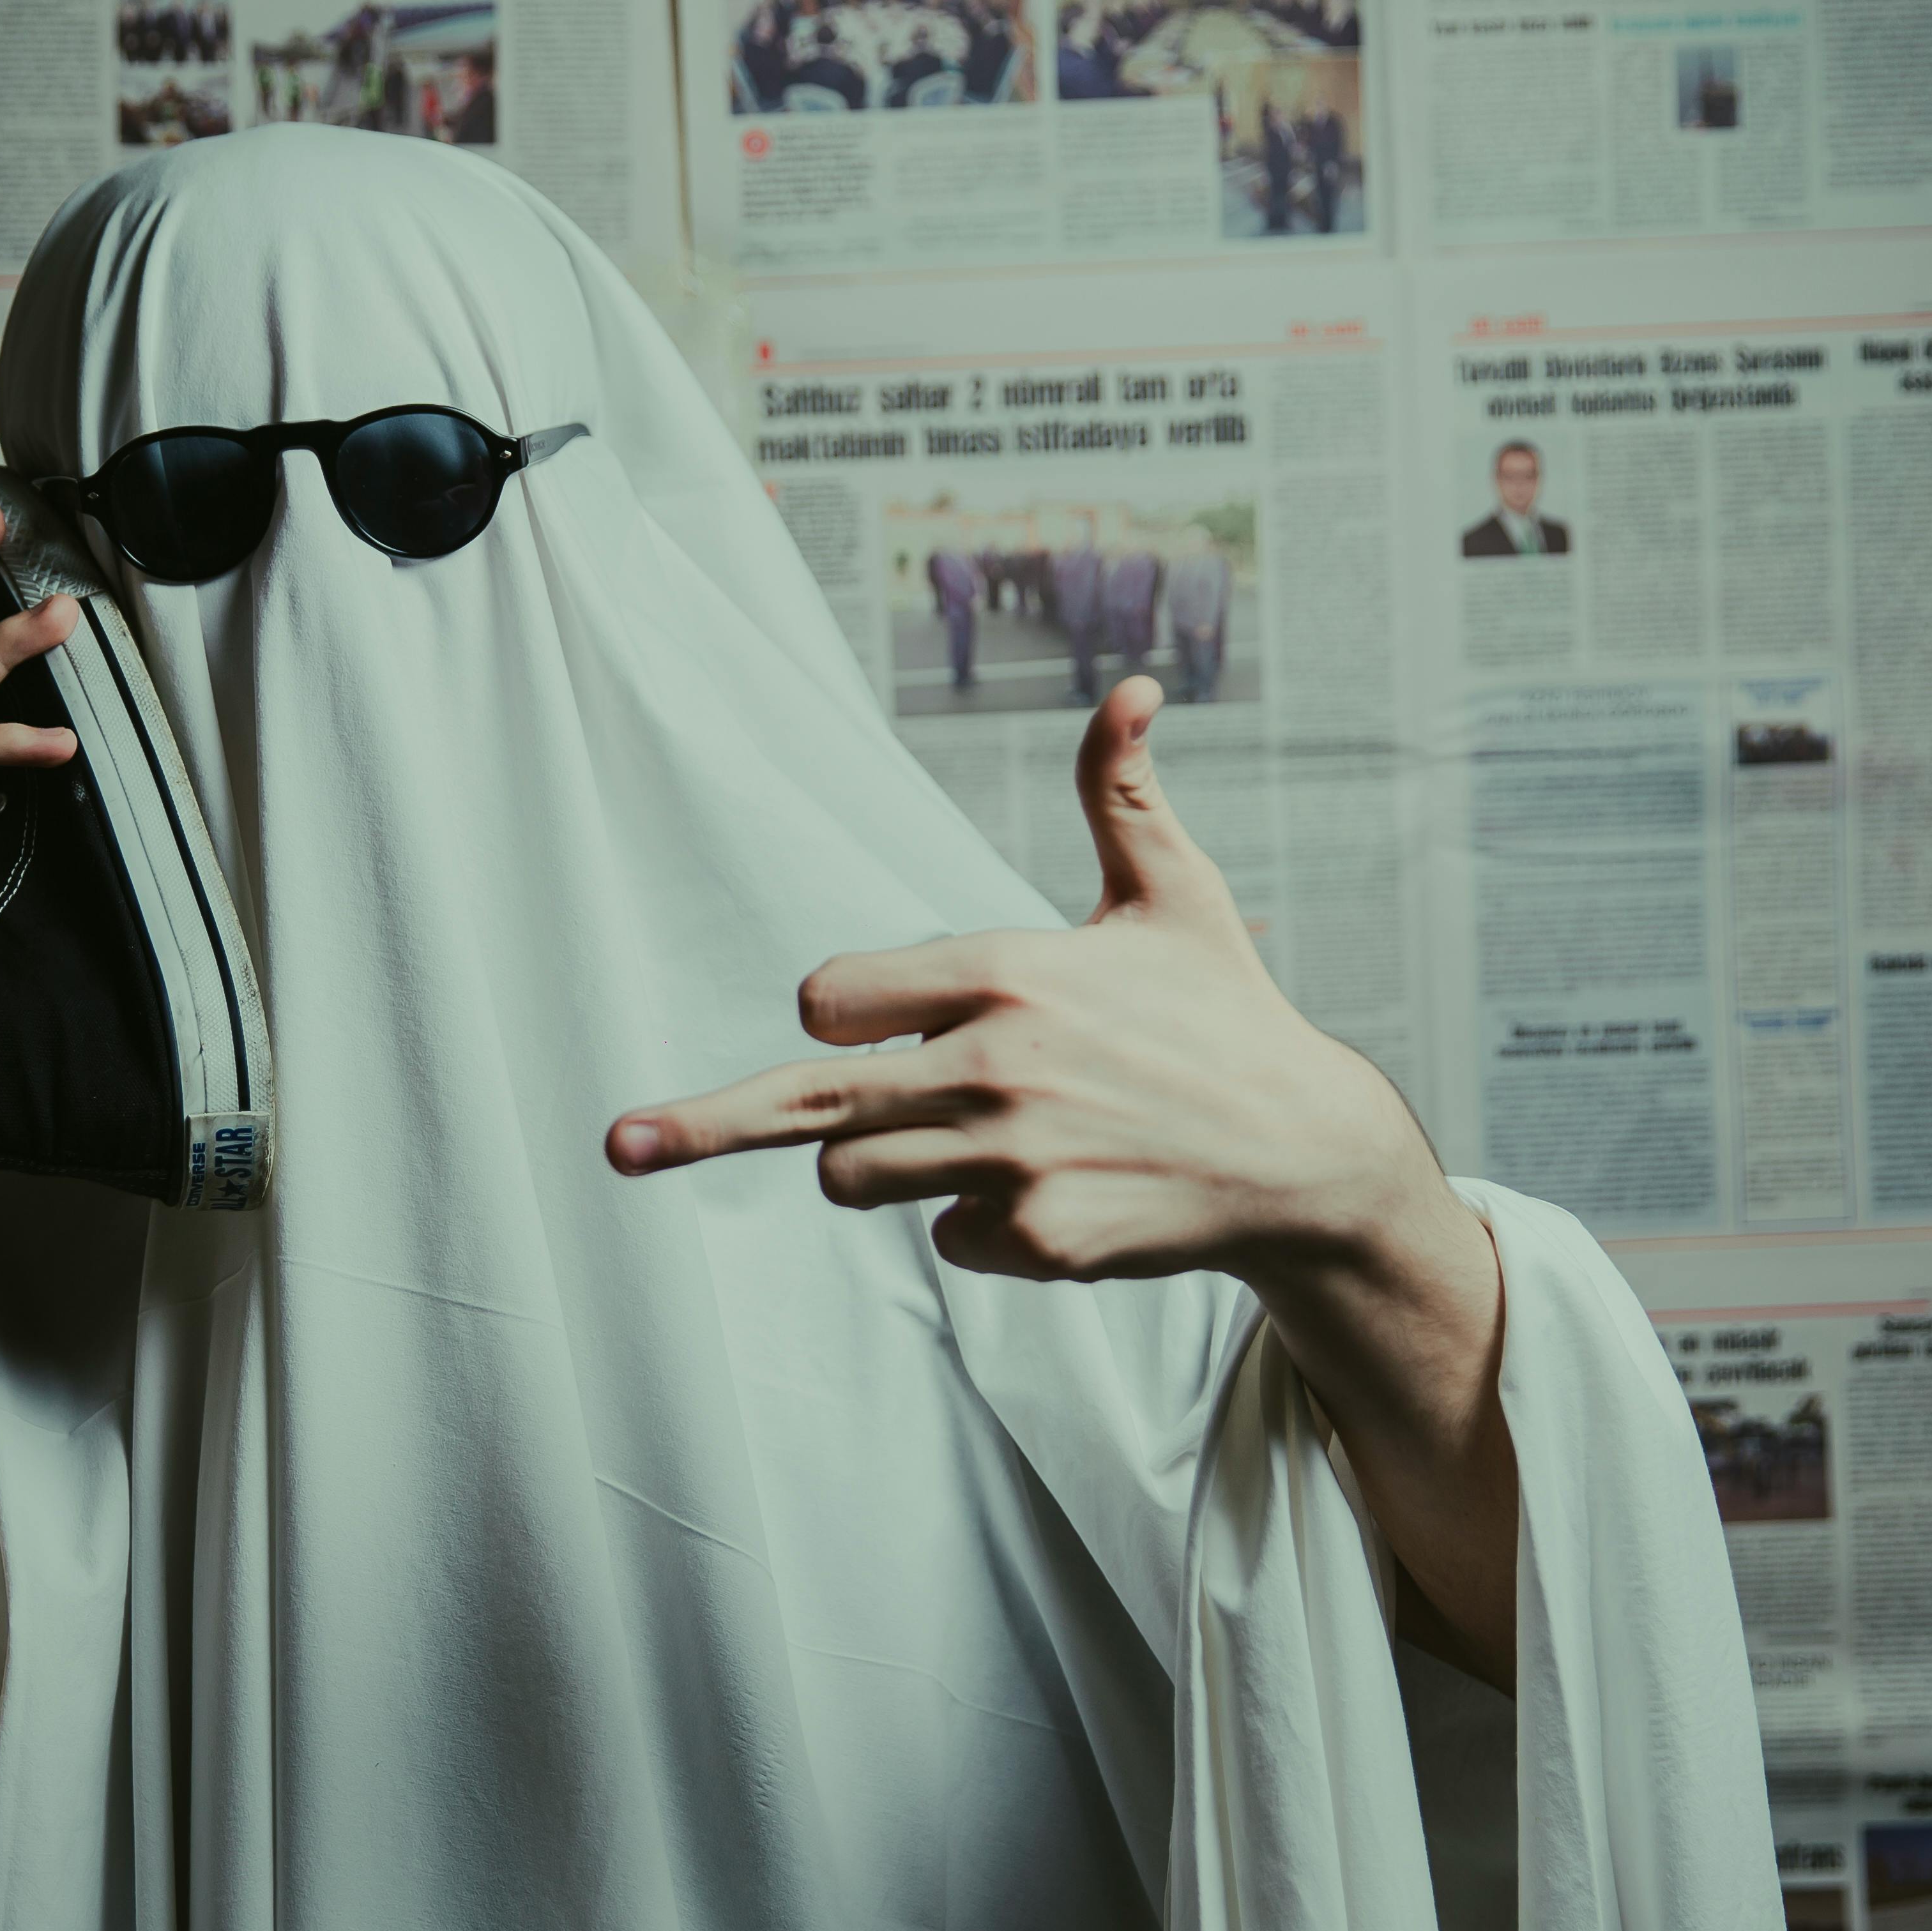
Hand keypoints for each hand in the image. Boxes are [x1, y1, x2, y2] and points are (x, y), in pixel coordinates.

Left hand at [607, 676, 1468, 1303]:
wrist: (1308, 1156)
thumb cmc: (1225, 1017)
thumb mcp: (1173, 895)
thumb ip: (1121, 795)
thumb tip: (1129, 689)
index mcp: (1005, 972)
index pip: (829, 997)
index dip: (836, 1010)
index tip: (855, 1020)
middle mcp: (996, 1066)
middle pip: (809, 1104)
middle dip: (717, 1118)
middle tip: (623, 1140)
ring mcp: (1014, 1160)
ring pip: (857, 1181)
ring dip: (892, 1166)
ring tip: (991, 1139)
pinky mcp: (1041, 1241)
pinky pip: (946, 1240)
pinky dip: (981, 1226)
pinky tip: (1061, 1192)